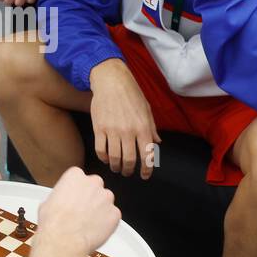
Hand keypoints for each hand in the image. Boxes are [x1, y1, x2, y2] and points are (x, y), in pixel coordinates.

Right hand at [37, 167, 120, 254]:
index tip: (74, 199)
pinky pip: (113, 217)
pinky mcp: (115, 213)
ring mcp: (106, 197)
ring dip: (100, 210)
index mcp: (75, 175)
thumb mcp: (48, 202)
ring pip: (105, 202)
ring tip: (87, 223)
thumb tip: (60, 202)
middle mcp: (93, 182)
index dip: (76, 191)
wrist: (63, 239)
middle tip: (81, 212)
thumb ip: (61, 196)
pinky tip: (95, 230)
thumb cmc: (53, 222)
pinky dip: (107, 223)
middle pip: (95, 187)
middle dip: (90, 198)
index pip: (79, 177)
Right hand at [89, 59, 160, 178]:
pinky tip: (105, 158)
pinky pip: (100, 149)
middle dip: (129, 170)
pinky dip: (103, 158)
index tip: (144, 175)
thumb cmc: (131, 93)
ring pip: (114, 158)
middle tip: (128, 172)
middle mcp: (128, 131)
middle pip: (129, 160)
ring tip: (116, 168)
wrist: (111, 80)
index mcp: (143, 127)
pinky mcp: (99, 128)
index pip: (147, 155)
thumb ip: (152, 127)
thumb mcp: (147, 109)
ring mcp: (112, 130)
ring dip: (116, 167)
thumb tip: (157, 143)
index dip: (146, 169)